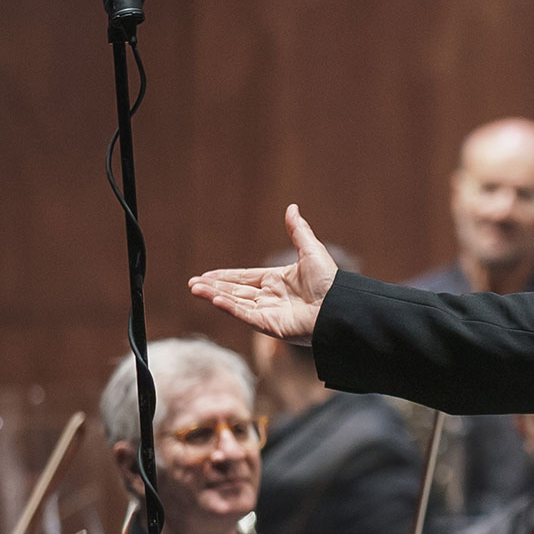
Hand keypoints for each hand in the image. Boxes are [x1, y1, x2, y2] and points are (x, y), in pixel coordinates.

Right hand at [187, 204, 339, 345]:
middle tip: (192, 284)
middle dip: (213, 288)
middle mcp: (271, 298)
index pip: (245, 278)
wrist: (341, 306)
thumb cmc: (331, 282)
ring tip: (195, 289)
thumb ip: (298, 231)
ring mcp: (270, 313)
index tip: (205, 276)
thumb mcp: (311, 250)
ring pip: (236, 303)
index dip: (225, 277)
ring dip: (215, 296)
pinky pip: (246, 315)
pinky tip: (214, 300)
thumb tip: (292, 207)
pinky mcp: (271, 326)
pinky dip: (230, 308)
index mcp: (278, 281)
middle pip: (236, 291)